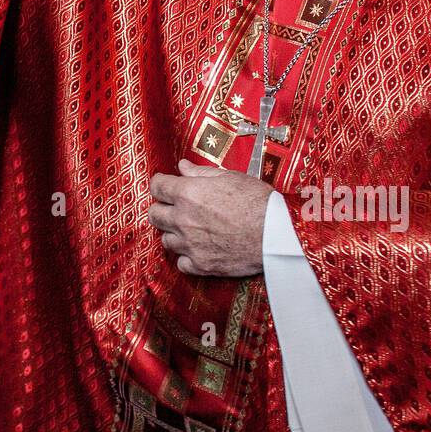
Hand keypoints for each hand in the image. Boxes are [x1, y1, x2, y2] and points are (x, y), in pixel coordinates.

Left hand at [148, 160, 272, 275]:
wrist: (276, 234)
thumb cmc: (257, 201)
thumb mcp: (230, 177)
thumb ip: (201, 173)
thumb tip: (182, 166)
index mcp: (188, 193)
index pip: (156, 186)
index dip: (160, 184)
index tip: (165, 184)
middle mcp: (183, 219)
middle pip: (154, 214)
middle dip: (162, 208)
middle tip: (174, 207)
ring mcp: (190, 244)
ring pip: (166, 240)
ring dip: (174, 233)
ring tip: (189, 229)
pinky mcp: (201, 265)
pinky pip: (181, 262)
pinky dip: (186, 256)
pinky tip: (197, 249)